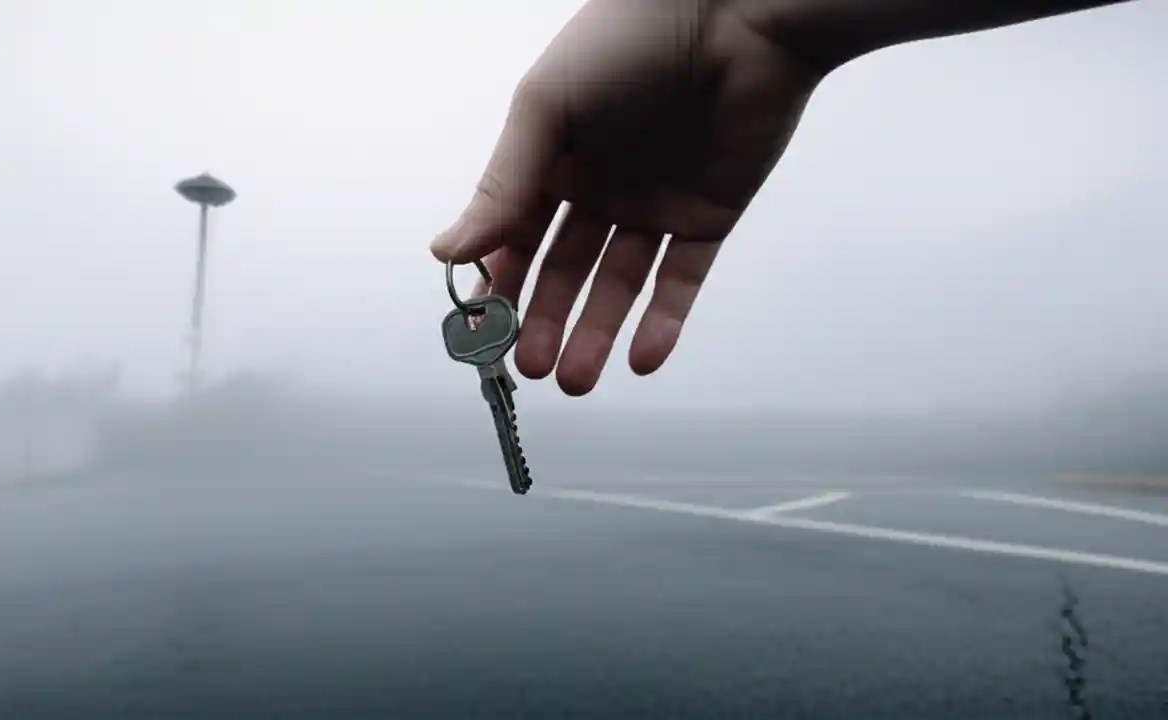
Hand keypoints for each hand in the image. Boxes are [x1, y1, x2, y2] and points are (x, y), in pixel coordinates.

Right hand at [430, 0, 823, 394]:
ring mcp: (653, 203)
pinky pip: (682, 279)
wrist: (738, 13)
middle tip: (529, 365)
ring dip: (595, 332)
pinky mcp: (708, 215)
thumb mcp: (547, 108)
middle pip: (563, 269)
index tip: (480, 327)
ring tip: (574, 378)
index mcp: (551, 155)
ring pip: (618, 284)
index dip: (496, 281)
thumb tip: (446, 250)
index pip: (513, 233)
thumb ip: (502, 183)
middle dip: (542, 318)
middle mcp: (598, 185)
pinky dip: (663, 321)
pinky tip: (641, 358)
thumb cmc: (631, 38)